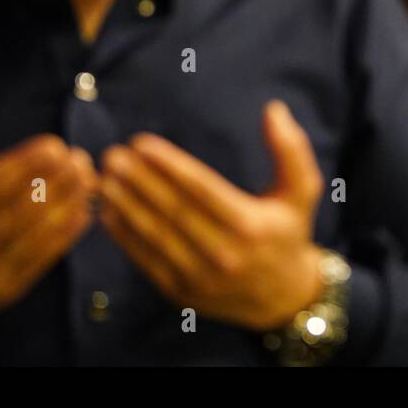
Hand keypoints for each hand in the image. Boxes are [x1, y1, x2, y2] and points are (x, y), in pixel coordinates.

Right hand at [0, 92, 96, 336]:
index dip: (24, 163)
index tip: (53, 143)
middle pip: (16, 208)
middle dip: (52, 179)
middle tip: (78, 156)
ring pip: (34, 233)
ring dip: (67, 202)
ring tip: (88, 177)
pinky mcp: (3, 292)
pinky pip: (41, 259)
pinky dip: (66, 234)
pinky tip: (84, 209)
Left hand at [99, 100, 324, 331]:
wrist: (284, 298)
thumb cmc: (288, 232)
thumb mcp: (302, 191)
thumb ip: (291, 149)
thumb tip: (272, 109)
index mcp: (250, 224)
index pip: (202, 189)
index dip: (169, 165)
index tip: (141, 142)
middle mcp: (224, 254)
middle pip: (173, 211)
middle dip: (138, 181)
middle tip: (112, 155)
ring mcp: (200, 277)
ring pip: (155, 236)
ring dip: (125, 206)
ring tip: (105, 178)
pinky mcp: (182, 293)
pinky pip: (146, 261)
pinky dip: (124, 237)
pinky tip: (108, 212)